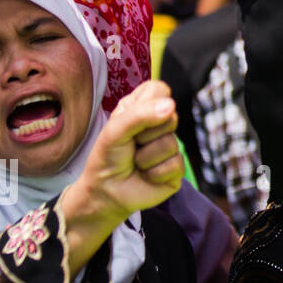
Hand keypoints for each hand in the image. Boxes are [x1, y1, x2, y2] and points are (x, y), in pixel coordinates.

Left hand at [71, 80, 184, 221]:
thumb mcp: (115, 131)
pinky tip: (146, 175)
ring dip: (145, 158)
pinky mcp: (177, 168)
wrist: (105, 192)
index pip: (159, 90)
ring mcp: (171, 146)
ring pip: (170, 144)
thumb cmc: (107, 157)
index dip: (148, 103)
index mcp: (144, 108)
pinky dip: (153, 173)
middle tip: (132, 144)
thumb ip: (139, 115)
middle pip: (170, 117)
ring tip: (136, 163)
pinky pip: (174, 164)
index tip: (132, 119)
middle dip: (145, 135)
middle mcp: (160, 125)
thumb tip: (171, 105)